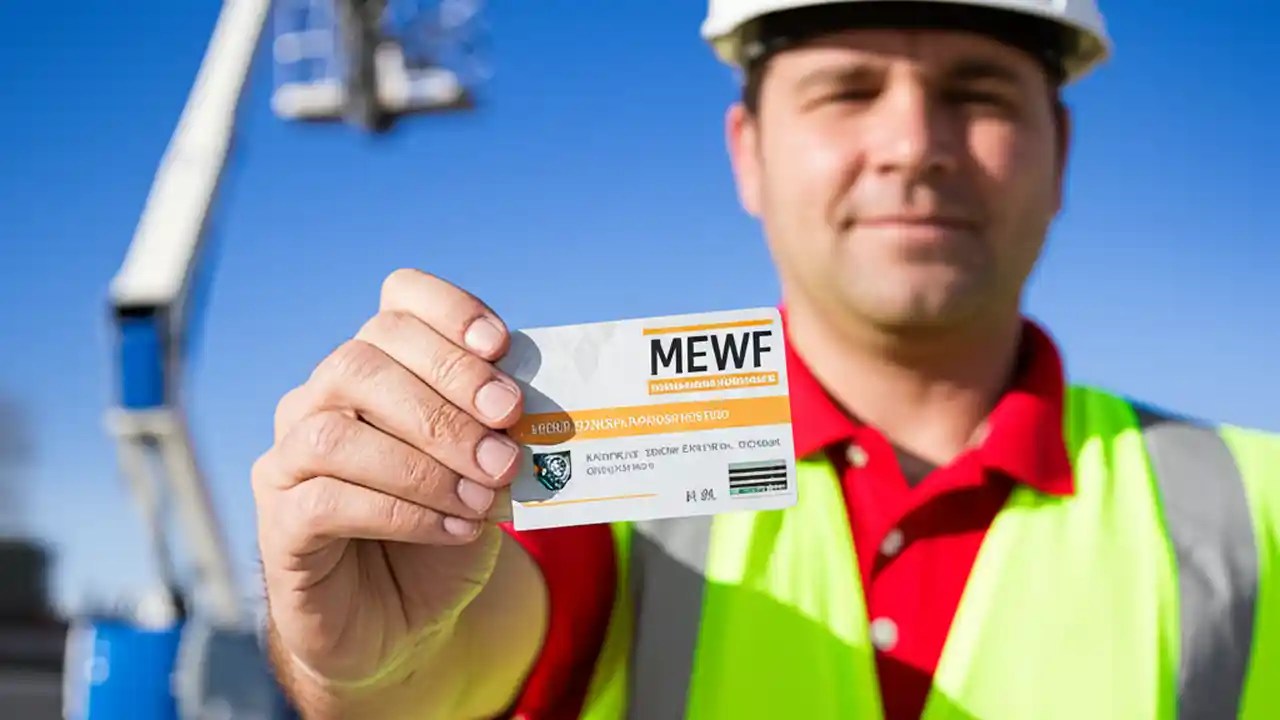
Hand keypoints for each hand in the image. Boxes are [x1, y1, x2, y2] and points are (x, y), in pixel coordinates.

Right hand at [253, 269, 524, 686]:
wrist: (406, 620)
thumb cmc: (448, 528)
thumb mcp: (487, 472)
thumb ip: (498, 431)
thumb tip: (528, 404)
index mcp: (378, 366)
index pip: (397, 302)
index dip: (447, 310)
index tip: (500, 345)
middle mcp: (320, 398)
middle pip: (364, 359)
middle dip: (447, 391)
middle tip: (508, 433)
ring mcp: (290, 459)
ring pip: (337, 431)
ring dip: (425, 460)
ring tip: (487, 493)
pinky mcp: (280, 522)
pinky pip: (328, 500)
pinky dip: (403, 511)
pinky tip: (455, 527)